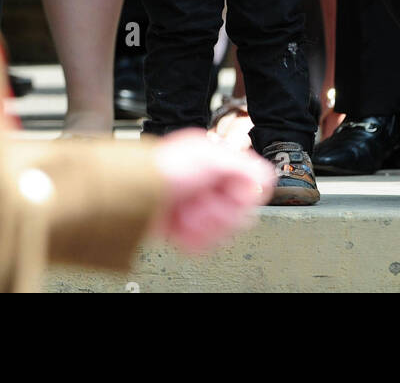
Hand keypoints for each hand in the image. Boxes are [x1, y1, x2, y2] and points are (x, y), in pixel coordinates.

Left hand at [149, 130, 275, 253]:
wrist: (132, 194)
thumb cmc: (163, 169)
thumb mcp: (210, 155)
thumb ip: (244, 165)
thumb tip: (266, 177)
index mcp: (216, 165)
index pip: (251, 186)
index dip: (244, 194)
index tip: (235, 194)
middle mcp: (208, 186)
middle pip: (239, 213)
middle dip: (222, 212)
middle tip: (206, 206)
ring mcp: (196, 209)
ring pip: (223, 231)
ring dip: (207, 226)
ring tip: (190, 216)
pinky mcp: (184, 230)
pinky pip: (204, 244)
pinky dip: (195, 240)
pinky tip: (184, 228)